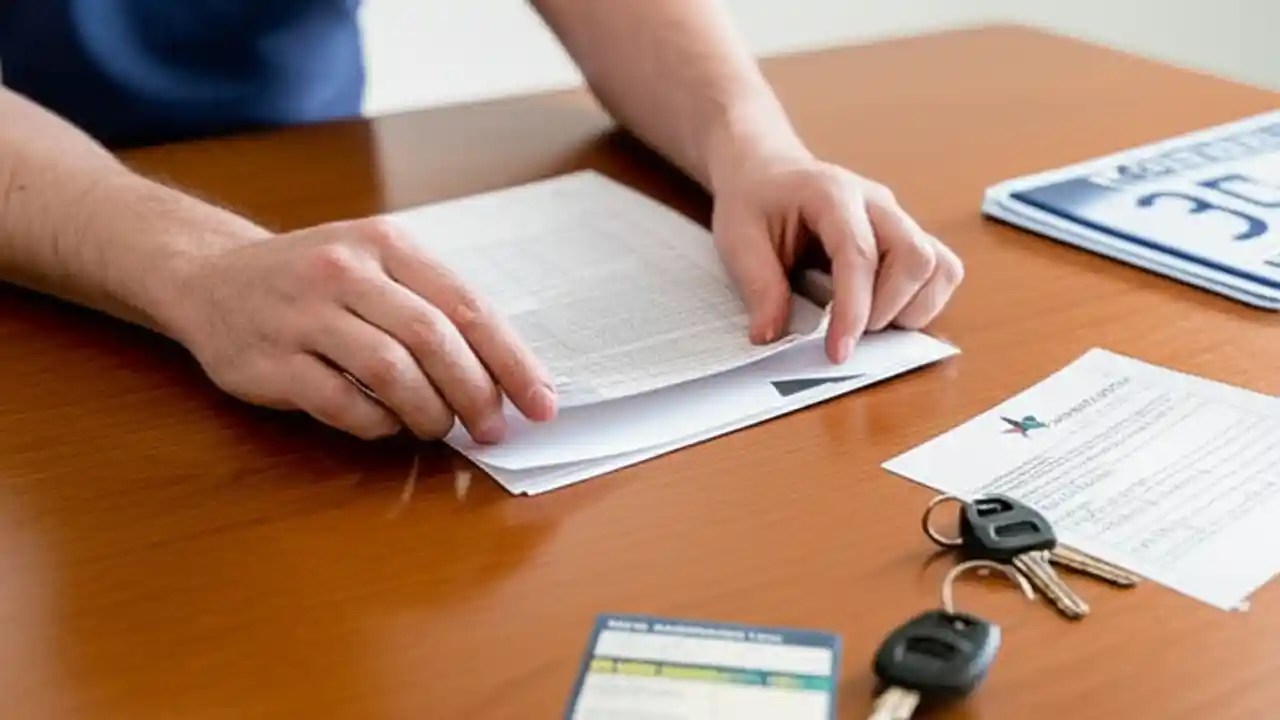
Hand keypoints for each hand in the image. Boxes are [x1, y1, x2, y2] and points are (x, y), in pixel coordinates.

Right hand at [161, 218, 556, 441]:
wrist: (208, 276)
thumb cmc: (314, 280)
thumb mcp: (375, 265)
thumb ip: (434, 307)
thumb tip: (505, 375)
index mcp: (386, 245)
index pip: (467, 306)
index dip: (512, 361)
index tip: (541, 403)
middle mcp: (345, 272)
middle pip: (434, 340)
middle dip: (477, 394)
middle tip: (492, 428)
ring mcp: (303, 314)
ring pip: (391, 372)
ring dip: (429, 412)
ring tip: (438, 428)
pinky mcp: (270, 360)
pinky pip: (341, 403)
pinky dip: (377, 424)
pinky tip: (385, 425)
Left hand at [711, 152, 963, 362]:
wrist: (769, 171)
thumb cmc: (755, 200)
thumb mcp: (737, 238)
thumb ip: (757, 286)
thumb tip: (771, 336)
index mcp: (832, 194)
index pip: (859, 254)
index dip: (853, 309)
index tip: (838, 351)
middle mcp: (877, 202)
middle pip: (916, 257)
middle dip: (888, 310)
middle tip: (849, 333)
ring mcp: (898, 218)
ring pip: (939, 266)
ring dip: (912, 309)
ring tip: (868, 323)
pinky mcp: (907, 237)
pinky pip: (941, 271)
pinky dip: (922, 302)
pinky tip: (884, 312)